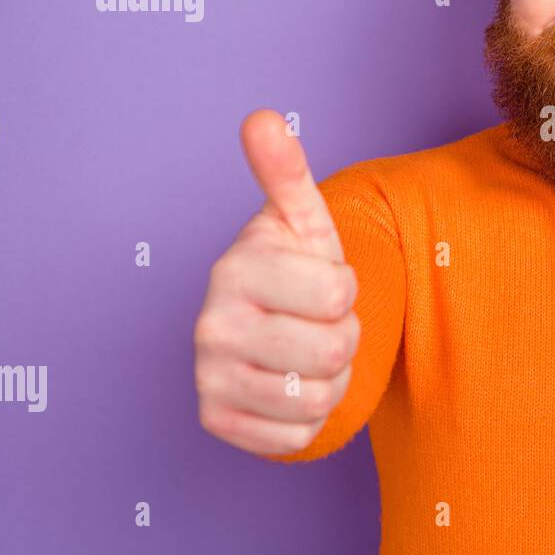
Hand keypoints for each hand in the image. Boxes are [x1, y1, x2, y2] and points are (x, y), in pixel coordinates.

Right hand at [194, 110, 359, 455]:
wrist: (267, 329)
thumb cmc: (293, 270)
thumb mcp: (302, 221)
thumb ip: (286, 172)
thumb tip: (262, 118)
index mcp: (236, 268)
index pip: (338, 292)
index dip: (346, 290)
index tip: (320, 283)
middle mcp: (211, 325)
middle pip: (333, 349)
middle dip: (342, 336)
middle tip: (316, 321)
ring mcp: (208, 377)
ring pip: (320, 397)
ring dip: (331, 378)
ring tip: (306, 352)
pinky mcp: (217, 422)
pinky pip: (300, 436)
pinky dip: (310, 417)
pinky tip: (290, 385)